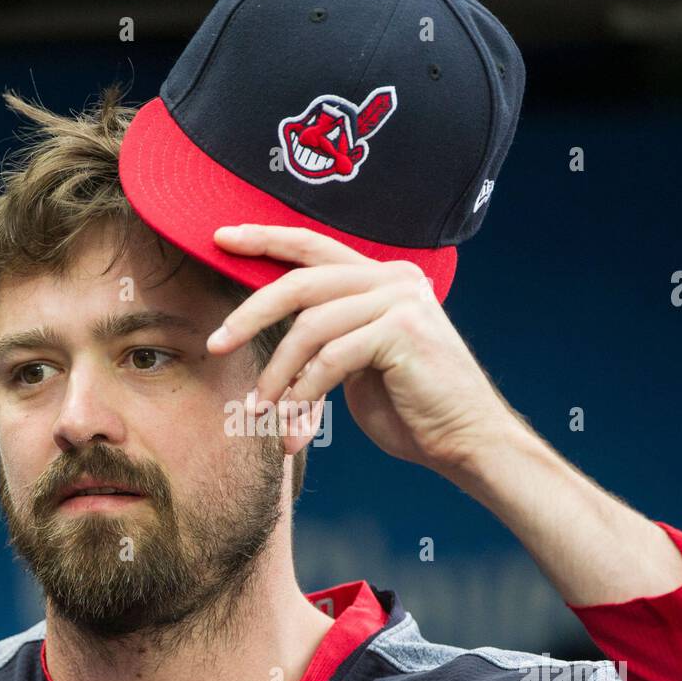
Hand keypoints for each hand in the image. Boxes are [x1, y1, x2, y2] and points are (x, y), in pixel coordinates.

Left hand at [207, 223, 505, 472]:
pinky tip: (297, 423)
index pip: (313, 245)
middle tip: (216, 344)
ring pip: (310, 327)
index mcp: (382, 278)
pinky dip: (305, 393)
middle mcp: (393, 279)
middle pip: (300, 282)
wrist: (465, 442)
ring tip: (261, 411)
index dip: (265, 238)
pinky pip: (330, 358)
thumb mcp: (358, 362)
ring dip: (277, 374)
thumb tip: (265, 328)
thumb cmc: (410, 409)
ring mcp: (400, 301)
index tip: (220, 238)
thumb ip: (326, 335)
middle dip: (251, 314)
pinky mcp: (403, 331)